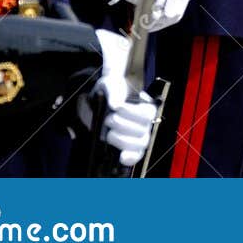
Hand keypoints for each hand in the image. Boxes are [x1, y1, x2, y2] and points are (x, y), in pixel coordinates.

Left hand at [90, 30, 156, 167]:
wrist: (95, 102)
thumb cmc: (107, 92)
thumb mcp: (109, 84)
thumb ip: (114, 92)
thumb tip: (116, 104)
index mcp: (145, 106)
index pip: (147, 114)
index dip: (132, 113)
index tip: (117, 108)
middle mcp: (145, 123)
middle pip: (142, 130)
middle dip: (122, 125)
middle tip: (108, 118)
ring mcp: (138, 136)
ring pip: (140, 143)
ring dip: (122, 139)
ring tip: (109, 133)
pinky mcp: (128, 148)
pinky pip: (135, 156)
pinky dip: (130, 158)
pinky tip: (121, 157)